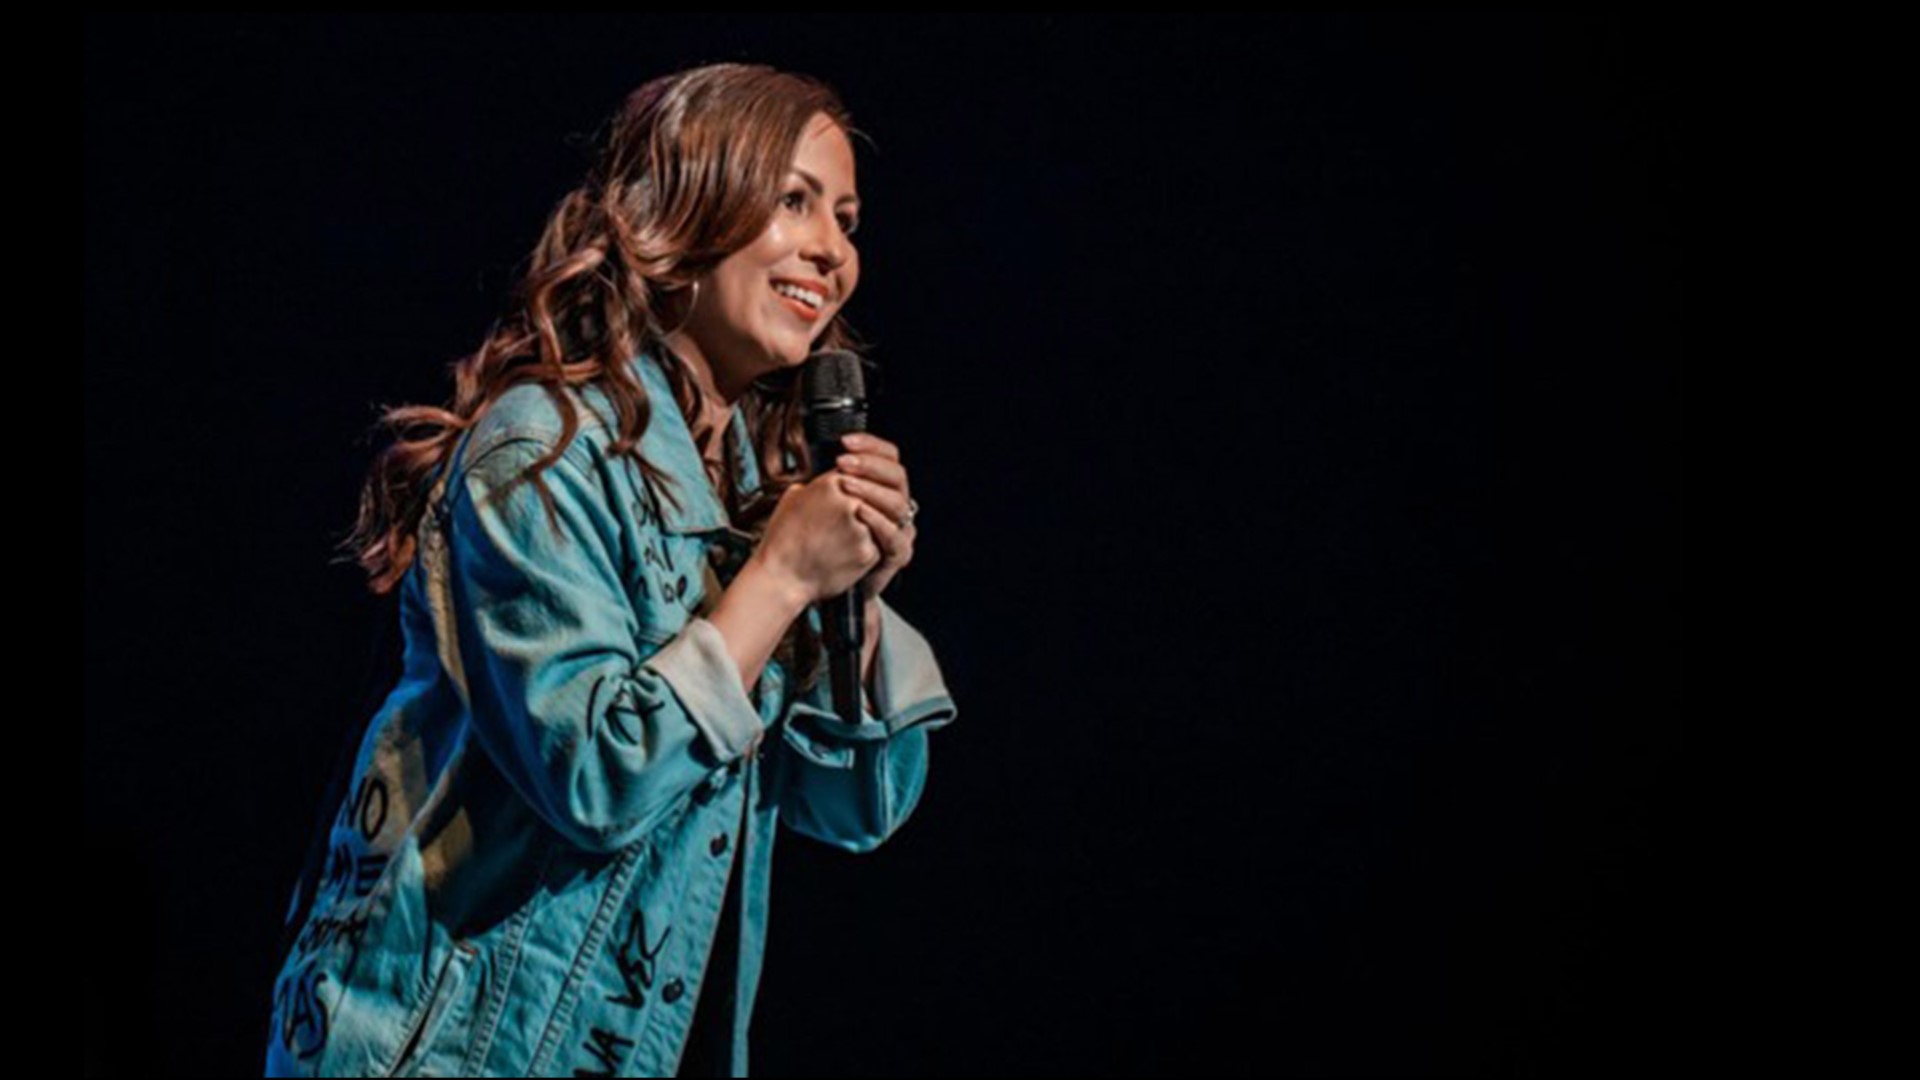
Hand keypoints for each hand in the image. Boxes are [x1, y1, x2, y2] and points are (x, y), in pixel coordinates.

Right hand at [752, 468, 882, 607]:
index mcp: (831, 483)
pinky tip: (844, 556)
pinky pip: (878, 545)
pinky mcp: (868, 551)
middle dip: (863, 511)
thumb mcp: (792, 499)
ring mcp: (862, 527)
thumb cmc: (783, 540)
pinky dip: (865, 550)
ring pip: (879, 522)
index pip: (858, 477)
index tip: (845, 506)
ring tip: (841, 542)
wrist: (782, 577)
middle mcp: (850, 501)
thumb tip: (827, 484)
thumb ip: (816, 486)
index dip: (853, 493)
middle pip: (872, 498)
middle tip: (845, 527)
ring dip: (867, 529)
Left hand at [831, 432, 916, 602]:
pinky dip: (878, 522)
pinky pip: (895, 536)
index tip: (844, 441)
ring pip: (899, 503)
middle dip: (870, 464)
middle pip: (897, 475)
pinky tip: (859, 511)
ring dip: (872, 490)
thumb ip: (824, 480)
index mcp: (879, 489)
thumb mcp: (818, 502)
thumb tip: (812, 452)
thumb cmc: (817, 540)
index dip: (870, 446)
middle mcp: (894, 506)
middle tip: (842, 462)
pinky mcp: (896, 554)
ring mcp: (898, 530)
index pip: (888, 457)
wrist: (816, 580)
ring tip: (845, 484)